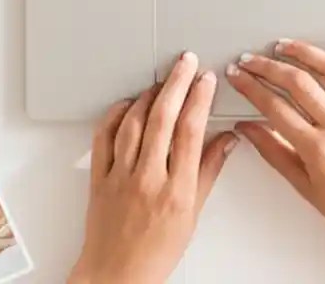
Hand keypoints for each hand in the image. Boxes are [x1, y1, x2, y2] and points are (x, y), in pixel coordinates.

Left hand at [70, 53, 237, 283]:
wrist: (117, 275)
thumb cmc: (156, 252)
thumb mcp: (193, 215)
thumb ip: (208, 172)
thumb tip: (226, 142)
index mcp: (177, 190)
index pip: (191, 131)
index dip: (200, 99)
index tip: (206, 80)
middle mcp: (147, 179)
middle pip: (162, 118)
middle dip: (176, 83)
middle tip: (185, 62)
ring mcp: (120, 176)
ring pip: (132, 123)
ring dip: (148, 95)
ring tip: (161, 80)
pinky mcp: (99, 178)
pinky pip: (103, 137)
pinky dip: (114, 115)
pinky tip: (126, 103)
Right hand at [226, 28, 324, 283]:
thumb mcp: (303, 186)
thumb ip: (273, 152)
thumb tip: (247, 128)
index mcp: (316, 149)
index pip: (273, 106)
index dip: (250, 87)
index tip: (237, 76)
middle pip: (297, 83)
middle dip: (267, 66)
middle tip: (250, 60)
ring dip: (304, 52)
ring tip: (284, 45)